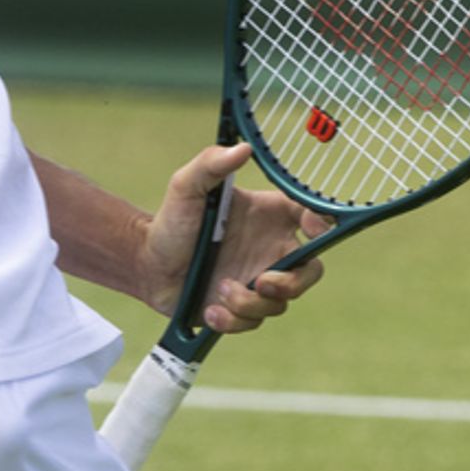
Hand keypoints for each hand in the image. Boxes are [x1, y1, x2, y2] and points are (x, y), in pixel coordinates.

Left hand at [140, 142, 326, 335]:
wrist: (147, 265)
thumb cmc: (171, 221)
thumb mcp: (186, 187)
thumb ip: (210, 164)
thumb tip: (242, 147)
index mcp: (267, 218)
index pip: (311, 217)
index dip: (322, 224)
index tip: (314, 230)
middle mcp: (269, 251)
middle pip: (309, 272)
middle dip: (292, 284)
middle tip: (261, 282)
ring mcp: (256, 282)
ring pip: (278, 303)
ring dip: (248, 302)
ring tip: (218, 289)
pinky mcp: (241, 309)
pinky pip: (253, 322)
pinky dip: (233, 320)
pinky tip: (210, 309)